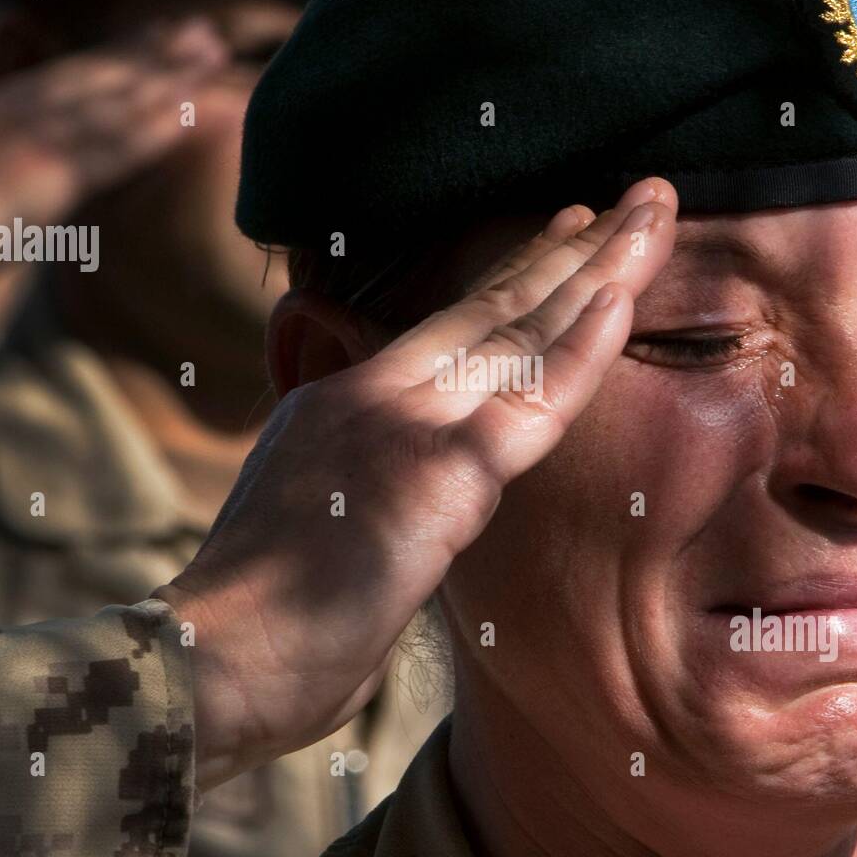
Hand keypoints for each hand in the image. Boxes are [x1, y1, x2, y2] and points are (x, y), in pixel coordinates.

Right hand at [0, 19, 227, 324]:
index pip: (62, 79)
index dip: (112, 60)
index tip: (152, 43)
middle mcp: (11, 114)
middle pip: (96, 77)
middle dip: (153, 54)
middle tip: (204, 34)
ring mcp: (28, 141)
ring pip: (113, 101)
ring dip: (169, 76)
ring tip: (215, 53)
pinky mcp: (40, 178)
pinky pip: (112, 148)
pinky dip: (156, 126)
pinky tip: (193, 110)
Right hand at [161, 177, 679, 789]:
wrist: (203, 660)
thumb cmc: (255, 628)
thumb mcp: (316, 538)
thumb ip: (372, 505)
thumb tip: (408, 528)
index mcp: (344, 408)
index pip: (453, 329)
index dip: (520, 277)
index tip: (571, 231)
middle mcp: (376, 397)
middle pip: (497, 307)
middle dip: (575, 249)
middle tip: (640, 196)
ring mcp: (404, 424)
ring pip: (524, 331)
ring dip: (598, 268)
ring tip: (653, 208)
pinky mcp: (436, 472)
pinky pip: (531, 400)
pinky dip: (582, 346)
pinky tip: (621, 292)